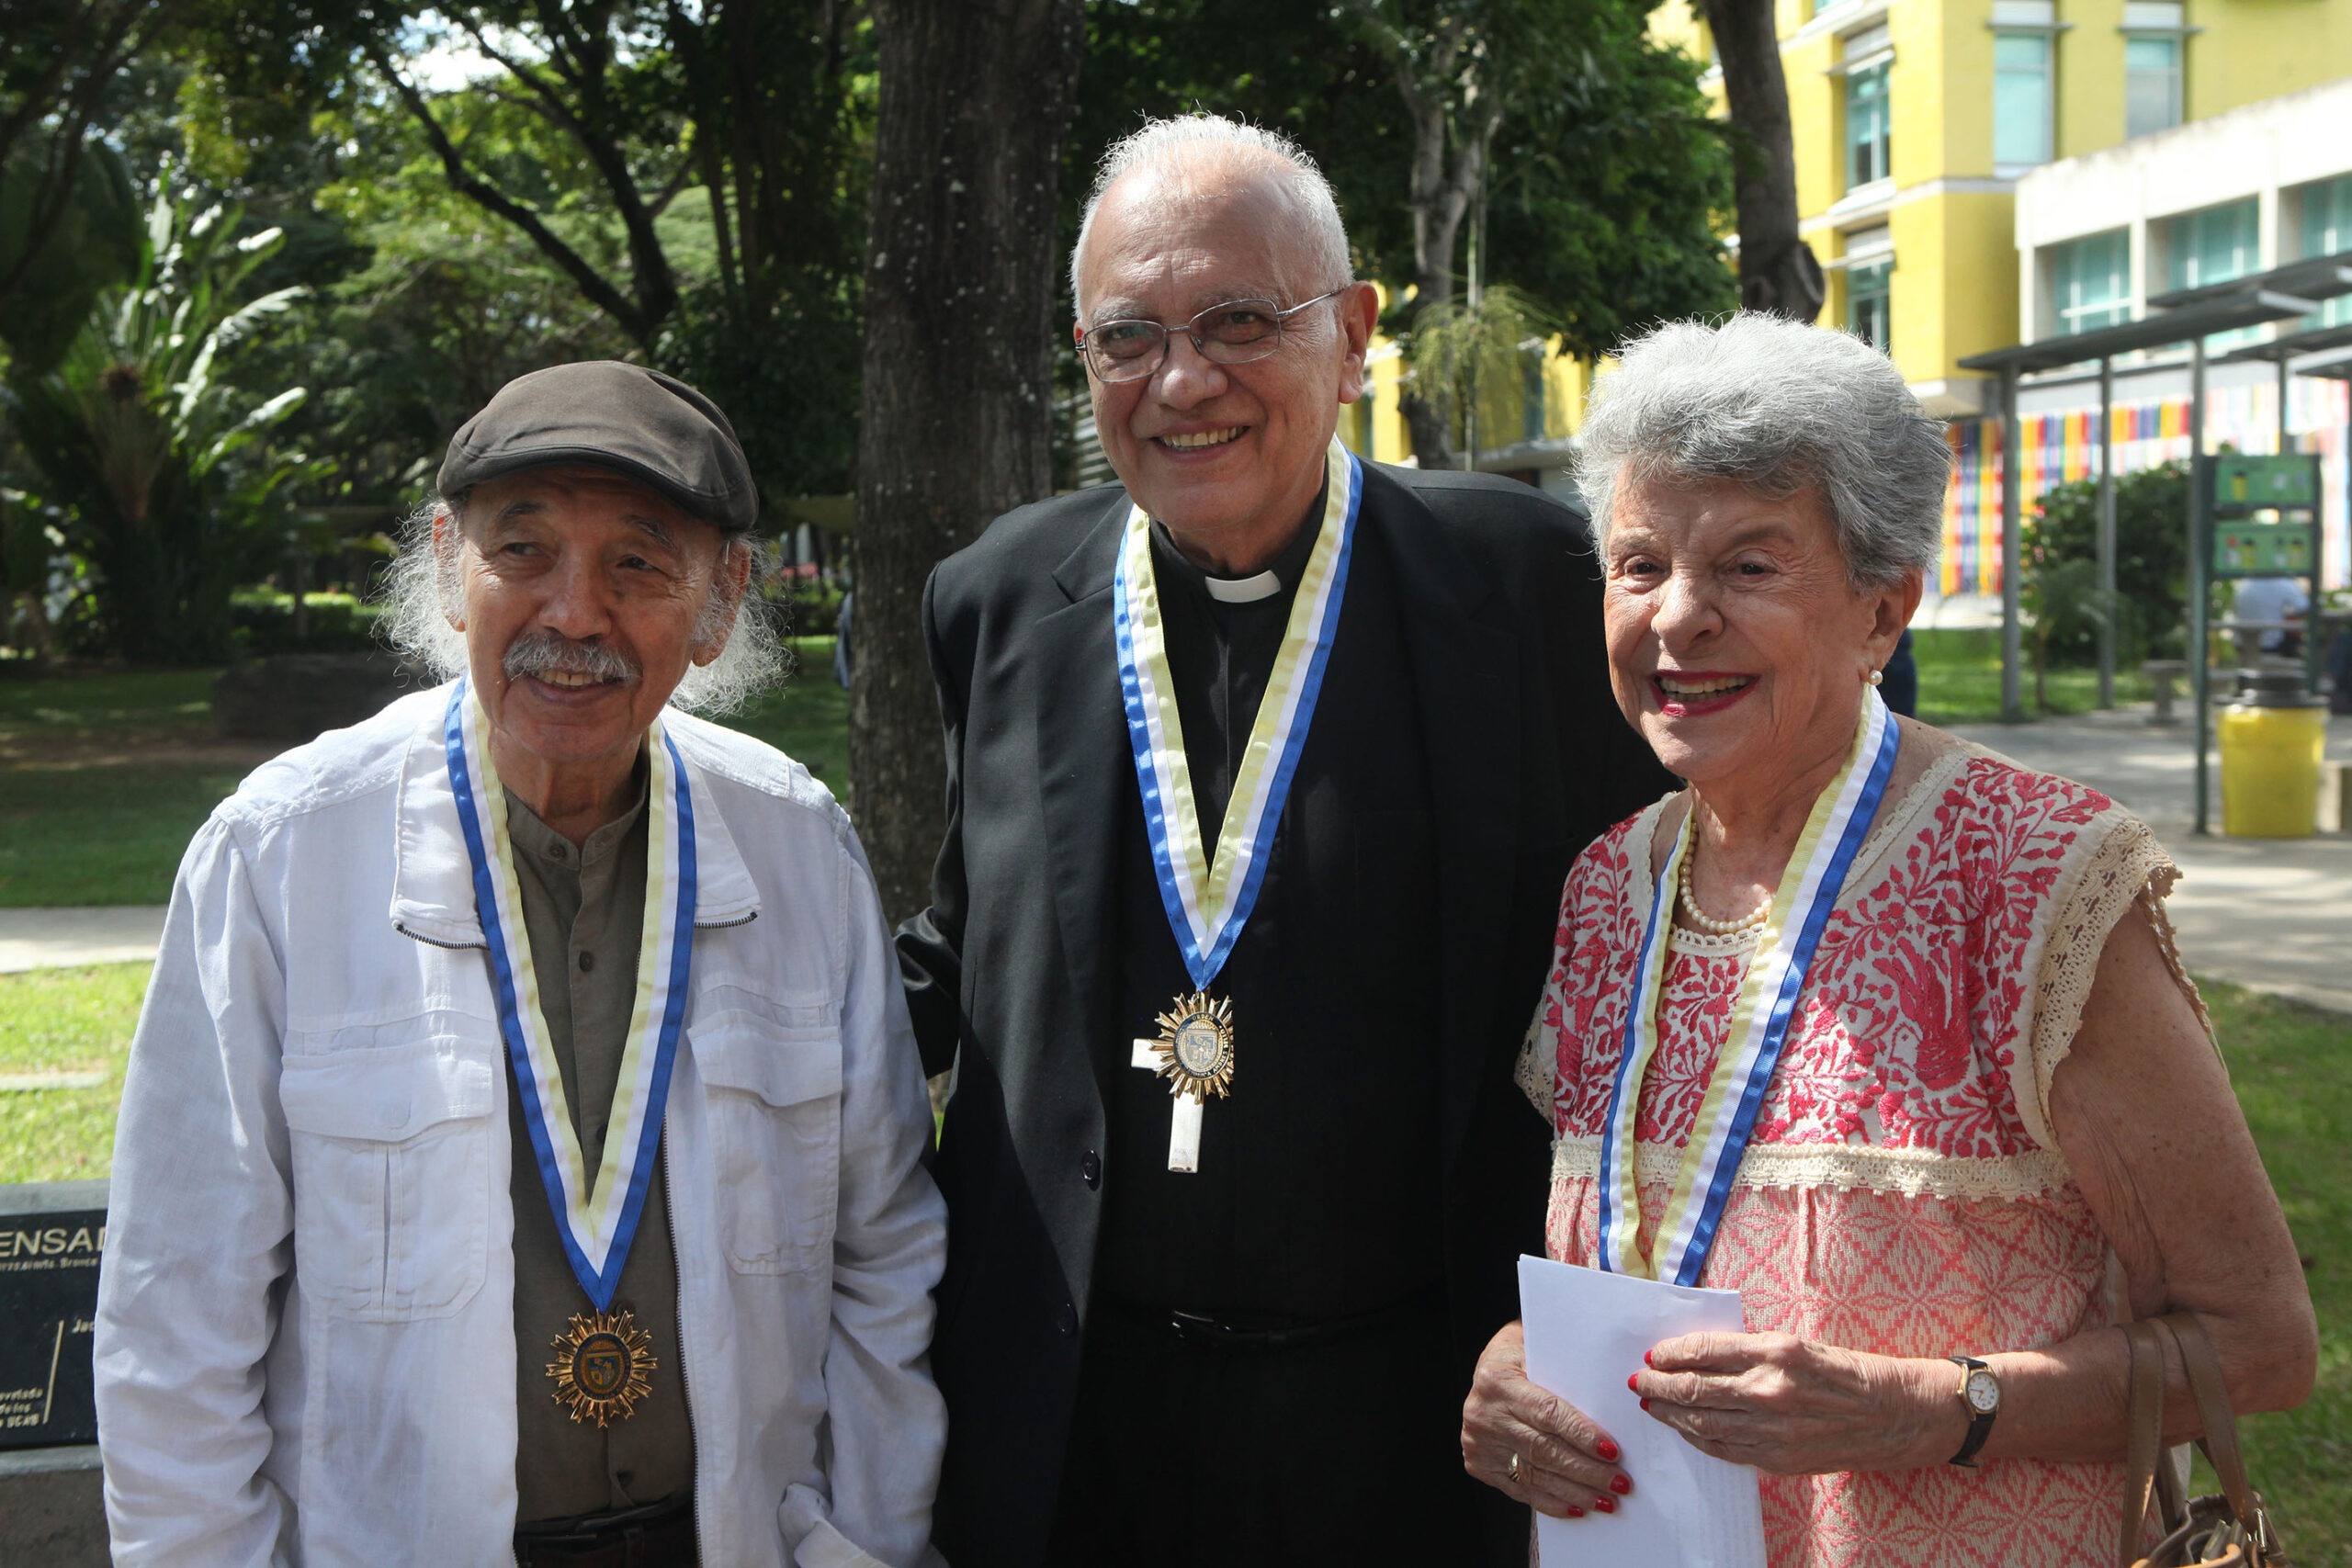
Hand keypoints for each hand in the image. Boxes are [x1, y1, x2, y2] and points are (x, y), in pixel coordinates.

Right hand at [1462, 1320, 1635, 1519]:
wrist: (1485, 1371)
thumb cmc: (1521, 1357)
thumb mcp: (1538, 1348)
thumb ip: (1566, 1369)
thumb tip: (1612, 1395)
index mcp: (1498, 1380)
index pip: (1547, 1413)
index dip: (1581, 1434)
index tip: (1612, 1451)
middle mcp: (1484, 1413)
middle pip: (1544, 1450)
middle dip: (1587, 1471)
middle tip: (1620, 1483)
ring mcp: (1478, 1442)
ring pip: (1535, 1475)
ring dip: (1575, 1492)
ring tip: (1607, 1500)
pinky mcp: (1478, 1463)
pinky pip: (1520, 1490)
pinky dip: (1551, 1502)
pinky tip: (1577, 1508)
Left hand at [1631, 1331, 1963, 1474]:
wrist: (1894, 1415)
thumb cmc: (1846, 1371)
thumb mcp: (1798, 1343)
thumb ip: (1749, 1349)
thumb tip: (1700, 1353)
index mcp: (1777, 1352)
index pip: (1705, 1350)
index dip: (1672, 1352)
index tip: (1654, 1353)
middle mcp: (1771, 1390)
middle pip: (1696, 1387)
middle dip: (1659, 1383)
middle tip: (1639, 1378)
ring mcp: (1773, 1430)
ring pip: (1703, 1421)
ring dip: (1671, 1412)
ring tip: (1651, 1403)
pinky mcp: (1778, 1458)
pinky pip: (1724, 1448)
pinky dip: (1697, 1436)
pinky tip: (1683, 1427)